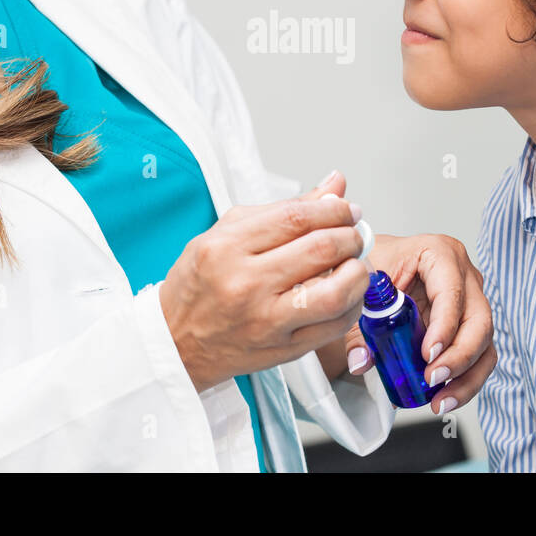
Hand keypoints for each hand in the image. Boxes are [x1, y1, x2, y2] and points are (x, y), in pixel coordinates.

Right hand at [159, 171, 367, 392]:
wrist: (177, 342)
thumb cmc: (200, 285)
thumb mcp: (227, 233)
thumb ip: (284, 209)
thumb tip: (333, 186)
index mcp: (227, 248)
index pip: (297, 217)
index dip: (333, 208)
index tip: (345, 209)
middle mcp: (246, 284)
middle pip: (321, 249)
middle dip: (350, 235)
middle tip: (353, 233)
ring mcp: (266, 320)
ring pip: (335, 291)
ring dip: (358, 271)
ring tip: (354, 262)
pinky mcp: (283, 349)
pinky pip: (335, 325)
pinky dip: (353, 304)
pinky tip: (348, 292)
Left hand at [344, 232, 494, 415]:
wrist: (377, 269)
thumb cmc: (375, 268)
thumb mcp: (362, 292)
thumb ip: (359, 327)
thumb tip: (360, 362)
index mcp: (439, 254)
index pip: (451, 292)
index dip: (444, 326)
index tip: (427, 354)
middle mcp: (464, 276)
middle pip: (479, 320)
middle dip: (459, 357)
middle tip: (432, 379)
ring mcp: (471, 301)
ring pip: (485, 343)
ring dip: (466, 377)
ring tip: (440, 401)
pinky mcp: (470, 325)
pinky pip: (479, 355)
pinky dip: (465, 380)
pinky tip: (445, 398)